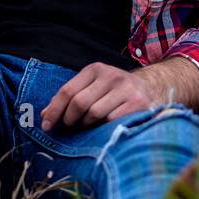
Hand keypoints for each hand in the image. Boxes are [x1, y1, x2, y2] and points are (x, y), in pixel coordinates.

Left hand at [40, 57, 198, 130]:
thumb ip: (70, 99)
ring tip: (91, 127)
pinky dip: (104, 128)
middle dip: (70, 120)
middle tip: (70, 129)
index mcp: (96, 69)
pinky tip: (106, 128)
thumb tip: (43, 116)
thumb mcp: (94, 88)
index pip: (68, 91)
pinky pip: (111, 121)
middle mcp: (111, 75)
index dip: (54, 110)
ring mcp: (126, 89)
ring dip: (88, 126)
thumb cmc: (116, 93)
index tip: (47, 126)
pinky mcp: (137, 104)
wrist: (154, 89)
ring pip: (94, 113)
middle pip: (79, 103)